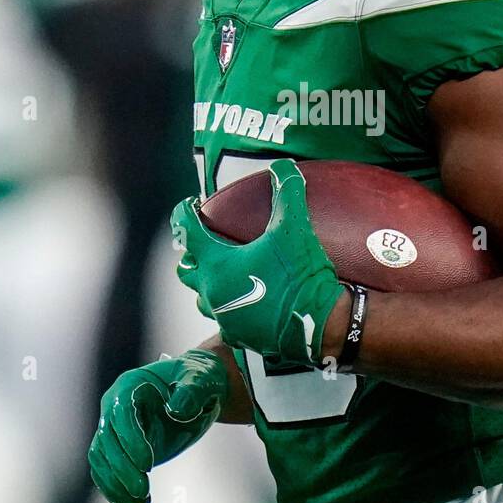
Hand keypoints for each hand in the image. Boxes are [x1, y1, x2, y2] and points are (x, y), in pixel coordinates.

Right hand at [88, 349, 229, 502]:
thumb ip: (191, 391)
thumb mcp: (201, 379)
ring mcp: (115, 430)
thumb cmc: (199, 380)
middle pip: (107, 442)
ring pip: (102, 462)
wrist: (197, 391)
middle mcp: (114, 408)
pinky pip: (108, 474)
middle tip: (142, 492)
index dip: (130, 440)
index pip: (120, 415)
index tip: (148, 464)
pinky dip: (117, 494)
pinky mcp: (121, 451)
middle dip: (122, 470)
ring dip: (115, 487)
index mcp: (129, 387)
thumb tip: (176, 409)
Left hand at [171, 158, 342, 366]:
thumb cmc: (299, 276)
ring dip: (207, 283)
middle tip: (204, 242)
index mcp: (217, 264)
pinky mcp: (240, 336)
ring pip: (202, 298)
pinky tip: (245, 300)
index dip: (184, 213)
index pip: (187, 232)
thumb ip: (287, 193)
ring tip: (222, 272)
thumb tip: (284, 166)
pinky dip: (229, 307)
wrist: (318, 324)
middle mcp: (213, 293)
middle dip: (191, 255)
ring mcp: (225, 318)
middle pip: (187, 271)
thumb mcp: (294, 229)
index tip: (188, 204)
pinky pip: (225, 320)